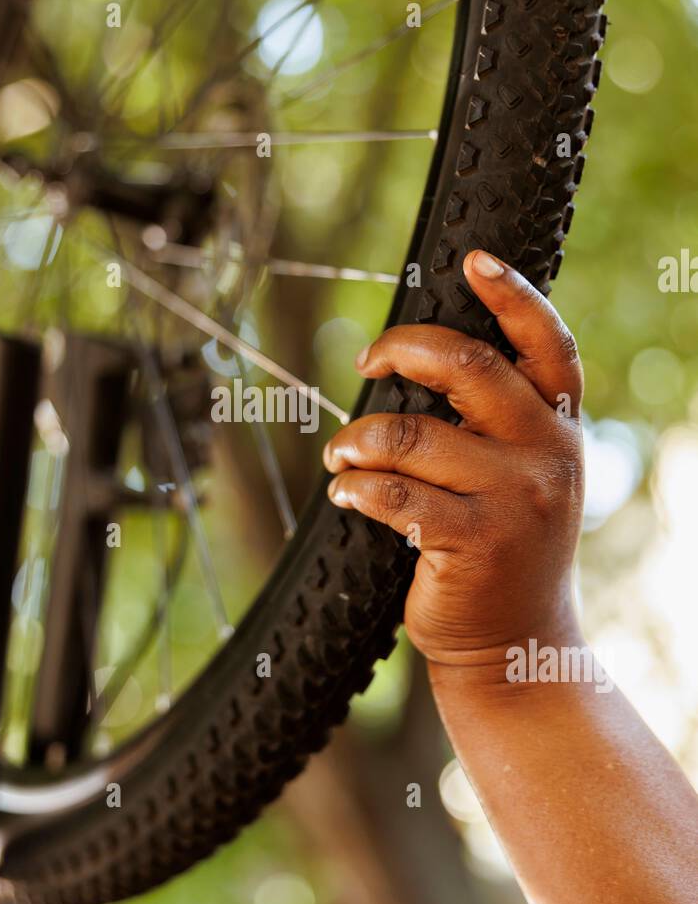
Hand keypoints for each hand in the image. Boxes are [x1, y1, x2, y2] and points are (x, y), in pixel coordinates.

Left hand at [323, 250, 584, 676]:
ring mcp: (513, 499)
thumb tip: (423, 356)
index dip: (512, 293)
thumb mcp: (528, 474)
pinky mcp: (473, 541)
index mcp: (561, 426)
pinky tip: (346, 492)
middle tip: (367, 361)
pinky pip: (392, 493)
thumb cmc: (506, 546)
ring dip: (357, 439)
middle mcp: (546, 454)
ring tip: (342, 457)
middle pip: (466, 366)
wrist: (517, 644)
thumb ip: (501, 419)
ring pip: (409, 433)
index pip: (547, 343)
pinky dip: (354, 486)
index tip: (474, 259)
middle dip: (402, 349)